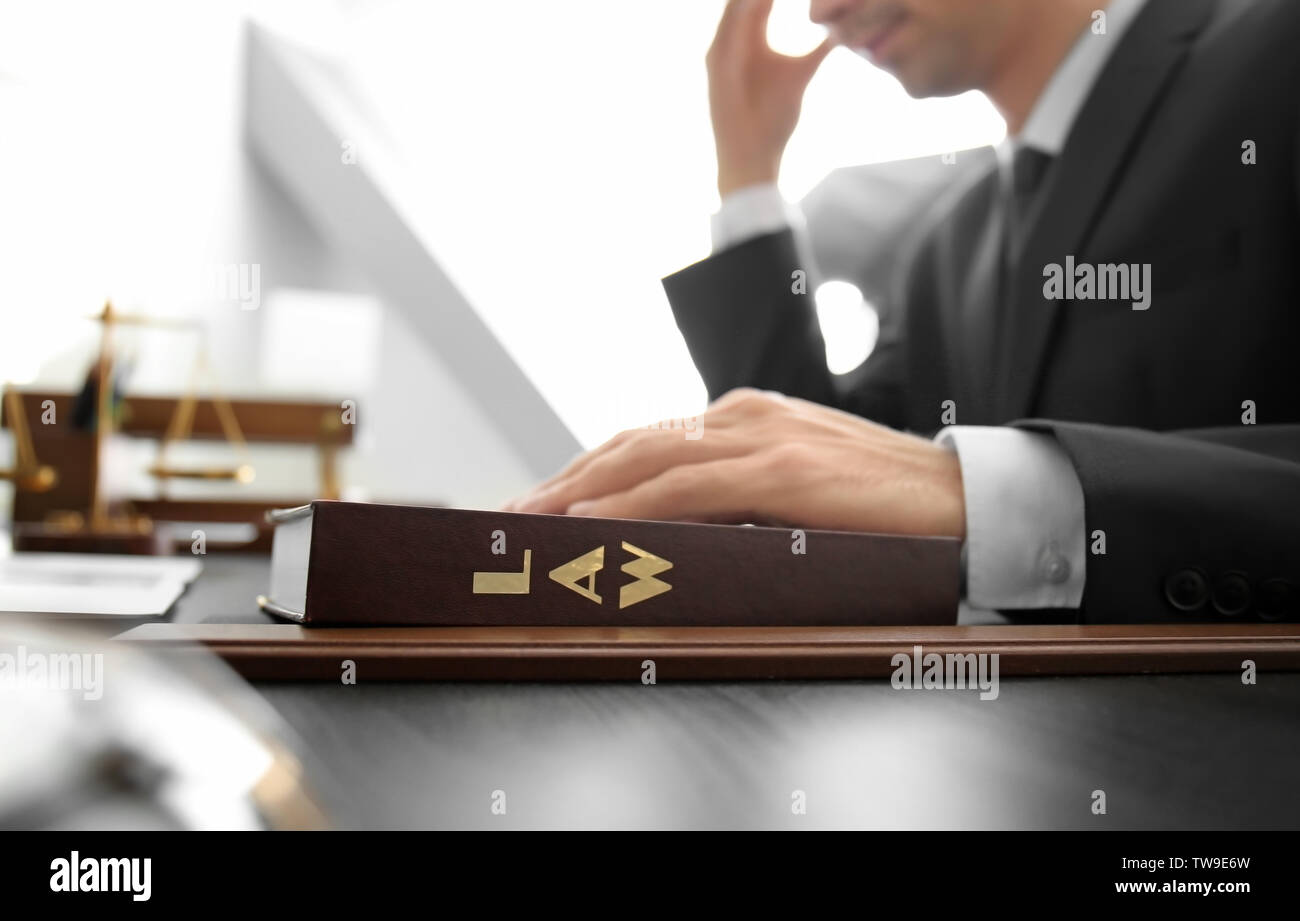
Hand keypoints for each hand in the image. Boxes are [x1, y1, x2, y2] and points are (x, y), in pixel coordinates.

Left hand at [503, 388, 966, 537]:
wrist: (966, 498)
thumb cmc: (881, 502)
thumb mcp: (795, 492)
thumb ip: (735, 499)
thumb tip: (670, 535)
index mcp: (743, 417)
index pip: (644, 441)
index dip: (583, 470)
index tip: (539, 501)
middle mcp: (742, 415)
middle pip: (628, 444)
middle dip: (561, 479)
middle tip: (507, 514)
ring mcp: (762, 436)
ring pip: (645, 458)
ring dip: (577, 490)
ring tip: (527, 520)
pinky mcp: (783, 469)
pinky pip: (688, 487)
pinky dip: (630, 504)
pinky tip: (590, 522)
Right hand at [709, 0, 833, 197]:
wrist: (752, 158)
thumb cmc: (773, 121)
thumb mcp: (801, 75)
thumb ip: (818, 50)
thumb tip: (843, 31)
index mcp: (750, 35)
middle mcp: (731, 36)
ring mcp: (720, 48)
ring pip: (737, 1)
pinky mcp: (716, 63)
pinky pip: (730, 24)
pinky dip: (744, 6)